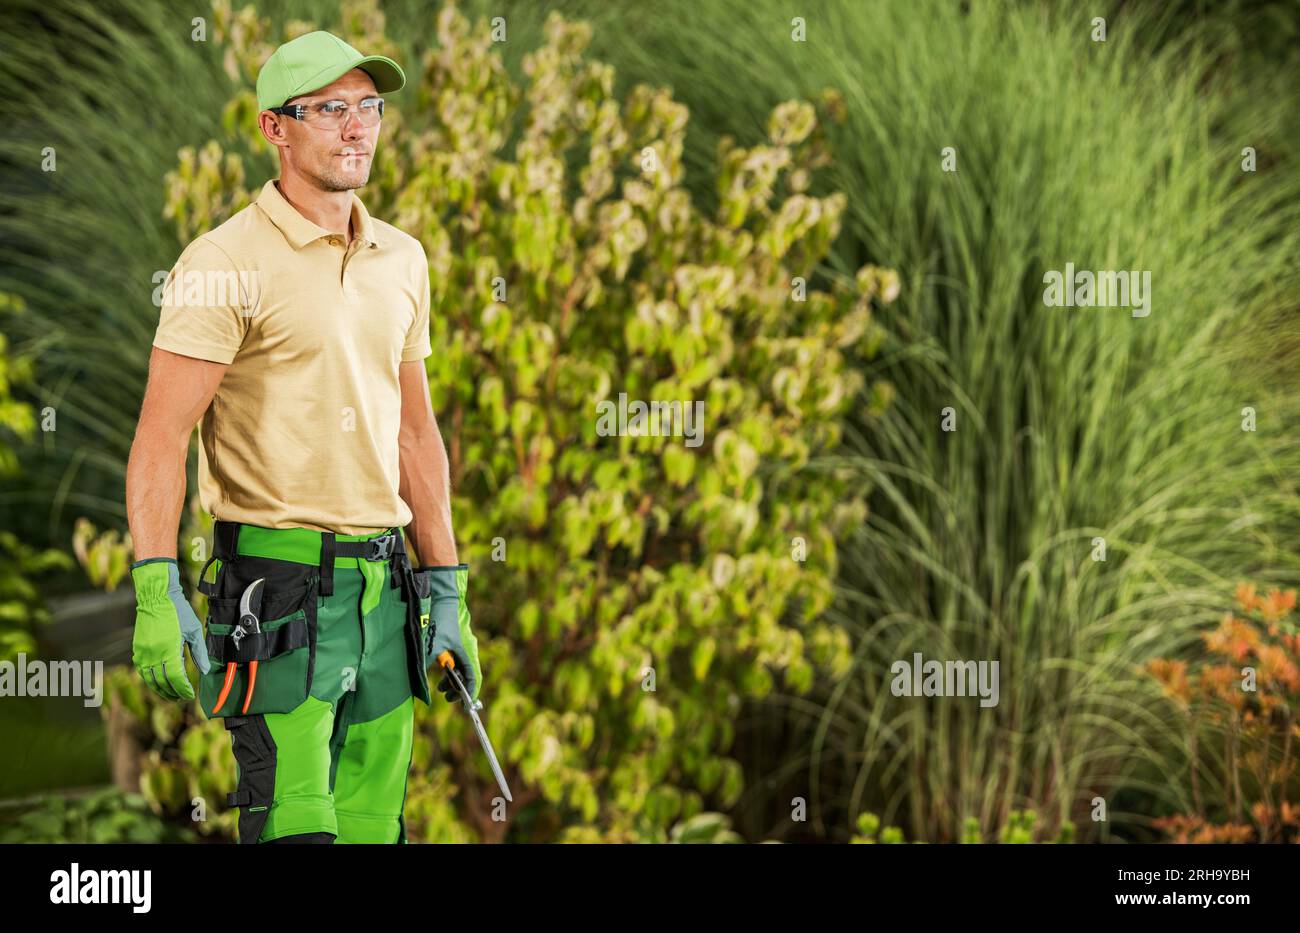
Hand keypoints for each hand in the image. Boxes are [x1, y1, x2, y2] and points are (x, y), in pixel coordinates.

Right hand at [130, 557, 209, 700]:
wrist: (156, 597)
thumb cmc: (178, 612)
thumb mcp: (194, 631)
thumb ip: (199, 653)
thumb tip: (205, 671)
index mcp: (169, 649)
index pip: (176, 678)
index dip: (184, 689)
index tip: (190, 695)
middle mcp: (154, 654)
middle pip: (163, 681)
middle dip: (174, 692)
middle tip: (182, 697)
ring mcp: (143, 652)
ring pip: (150, 679)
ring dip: (161, 689)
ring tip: (171, 695)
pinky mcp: (137, 649)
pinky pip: (142, 671)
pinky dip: (150, 680)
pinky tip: (158, 683)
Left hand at [420, 563, 480, 702]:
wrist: (441, 596)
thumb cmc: (437, 620)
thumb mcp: (430, 646)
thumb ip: (427, 665)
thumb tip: (422, 683)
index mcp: (466, 651)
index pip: (472, 677)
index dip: (469, 693)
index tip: (464, 705)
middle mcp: (467, 648)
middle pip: (467, 674)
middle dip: (458, 688)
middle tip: (447, 698)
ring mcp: (461, 644)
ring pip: (460, 667)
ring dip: (451, 678)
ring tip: (440, 687)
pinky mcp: (454, 639)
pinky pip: (455, 659)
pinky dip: (448, 668)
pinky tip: (438, 670)